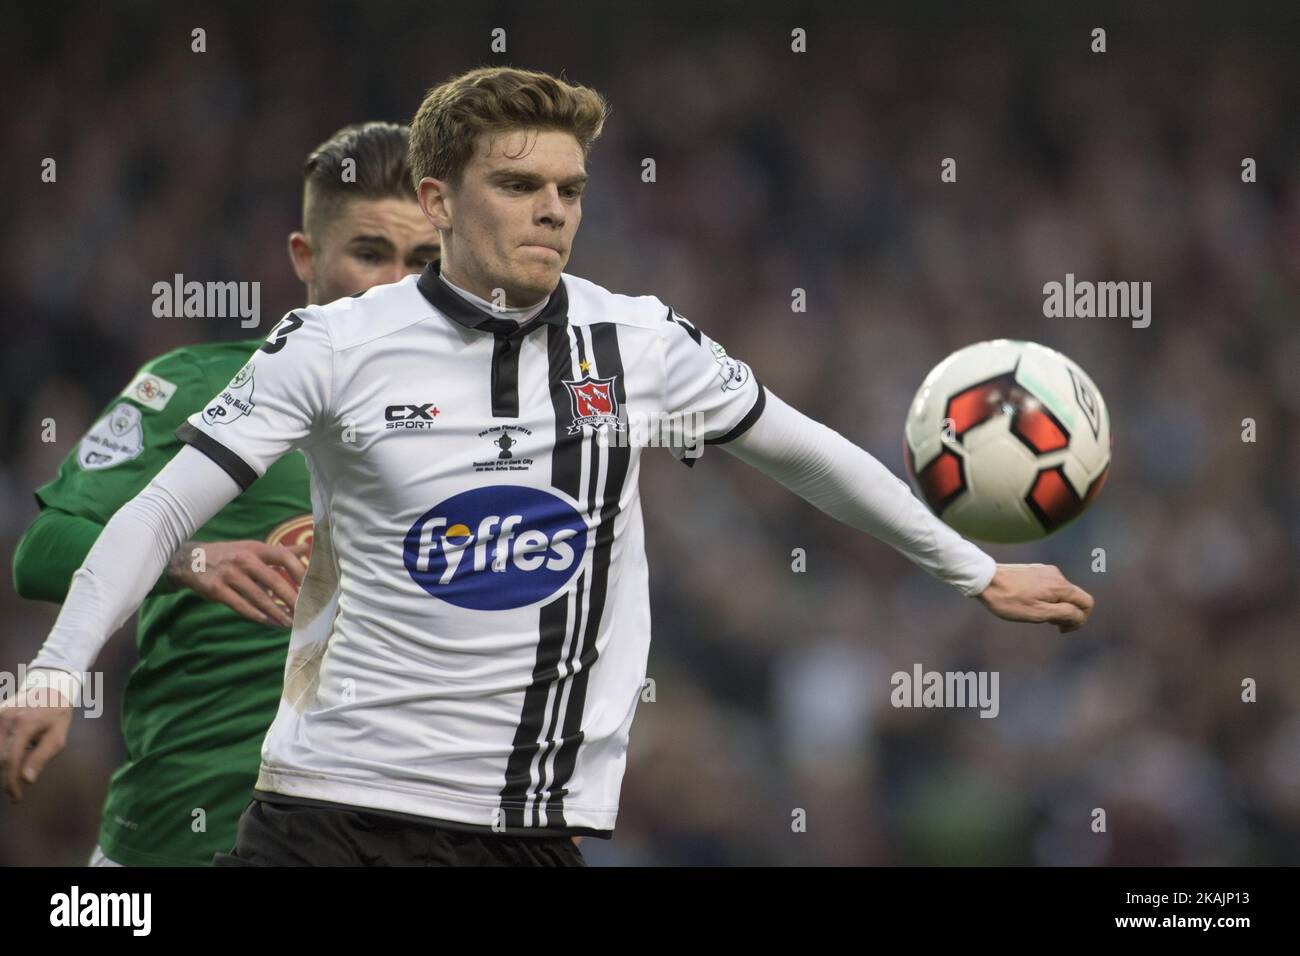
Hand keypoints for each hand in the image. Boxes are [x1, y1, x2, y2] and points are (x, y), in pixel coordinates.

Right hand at [0, 684, 73, 800]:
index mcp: (25, 724)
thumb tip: (27, 780)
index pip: (11, 760)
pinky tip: (11, 752)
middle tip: (18, 781)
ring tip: (16, 765)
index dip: (11, 782)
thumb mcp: (58, 735)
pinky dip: (1, 751)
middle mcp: (5, 719)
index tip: (16, 796)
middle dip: (7, 773)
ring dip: (4, 761)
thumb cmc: (57, 713)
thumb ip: (41, 757)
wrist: (48, 686)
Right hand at [168, 540, 309, 626]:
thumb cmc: (230, 554)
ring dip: (277, 612)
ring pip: (259, 597)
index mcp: (256, 548)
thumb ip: (281, 551)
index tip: (311, 586)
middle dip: (292, 598)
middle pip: (274, 580)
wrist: (190, 559)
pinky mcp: (217, 590)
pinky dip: (257, 616)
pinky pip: (241, 606)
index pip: (283, 556)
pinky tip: (270, 622)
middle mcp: (244, 559)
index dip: (299, 571)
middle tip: (305, 612)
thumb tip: (309, 548)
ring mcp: (229, 575)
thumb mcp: (253, 548)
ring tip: (290, 622)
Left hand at [974, 563, 1094, 632]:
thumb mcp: (1038, 613)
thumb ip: (1064, 614)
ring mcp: (1045, 570)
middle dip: (1068, 613)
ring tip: (1036, 614)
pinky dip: (1046, 597)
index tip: (1062, 629)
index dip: (1080, 620)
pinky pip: (1049, 586)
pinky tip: (1029, 603)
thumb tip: (1080, 615)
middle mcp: (1057, 575)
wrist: (985, 579)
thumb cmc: (1009, 600)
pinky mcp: (1034, 570)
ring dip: (1056, 606)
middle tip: (1050, 624)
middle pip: (1075, 597)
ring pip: (1061, 592)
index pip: (1087, 603)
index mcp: (1061, 586)